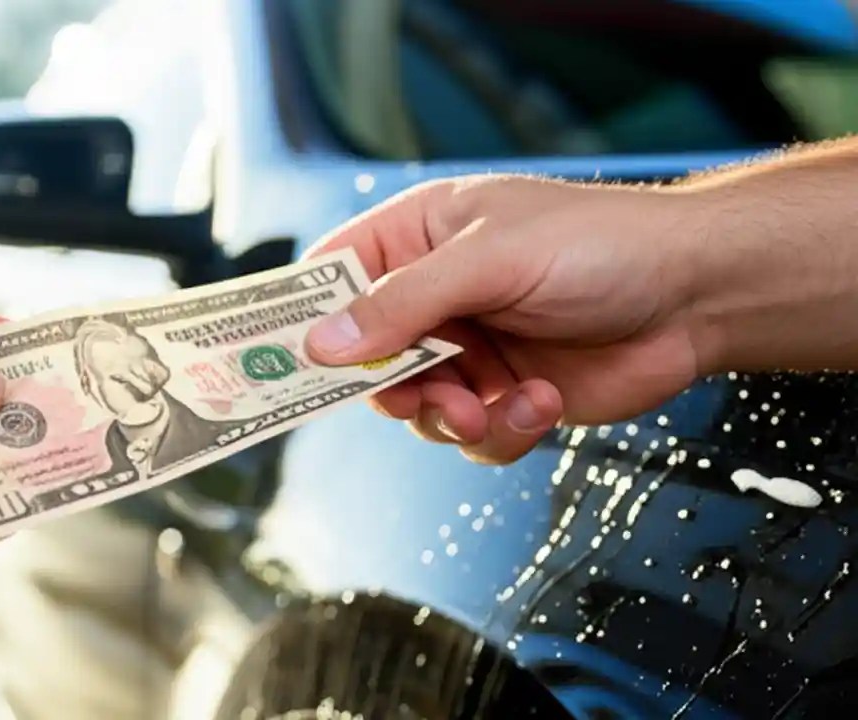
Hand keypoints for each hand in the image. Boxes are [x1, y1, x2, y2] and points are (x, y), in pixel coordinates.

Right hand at [304, 176, 710, 464]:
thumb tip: (323, 344)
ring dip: (448, 417)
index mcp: (416, 238)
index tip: (283, 361)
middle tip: (416, 399)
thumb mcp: (490, 260)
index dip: (304, 319)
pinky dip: (500, 431)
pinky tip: (540, 401)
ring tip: (491, 406)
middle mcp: (434, 297)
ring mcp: (468, 350)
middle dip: (391, 387)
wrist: (698, 296)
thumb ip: (404, 303)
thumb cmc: (600, 245)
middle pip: (363, 357)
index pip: (331, 276)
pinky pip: (470, 435)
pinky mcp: (505, 397)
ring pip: (414, 408)